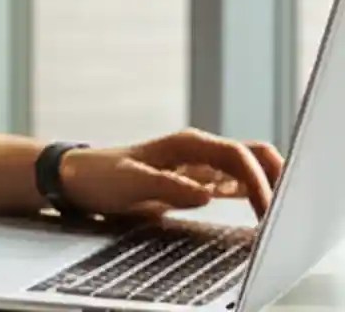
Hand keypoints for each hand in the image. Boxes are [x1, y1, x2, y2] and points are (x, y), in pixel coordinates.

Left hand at [59, 128, 284, 219]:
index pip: (237, 155)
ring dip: (264, 185)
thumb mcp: (130, 182)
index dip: (258, 180)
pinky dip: (249, 194)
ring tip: (275, 214)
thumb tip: (207, 195)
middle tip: (282, 209)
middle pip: (251, 156)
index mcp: (186, 144)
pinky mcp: (192, 181)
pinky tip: (257, 211)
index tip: (265, 208)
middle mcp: (196, 151)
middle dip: (273, 176)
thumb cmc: (99, 176)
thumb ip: (168, 187)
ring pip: (245, 169)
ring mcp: (196, 165)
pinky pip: (231, 183)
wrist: (76, 178)